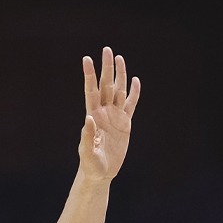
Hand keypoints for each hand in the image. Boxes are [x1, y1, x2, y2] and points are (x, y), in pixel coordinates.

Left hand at [79, 47, 139, 182]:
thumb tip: (89, 118)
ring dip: (120, 75)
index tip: (87, 59)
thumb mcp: (87, 152)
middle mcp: (104, 112)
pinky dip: (134, 93)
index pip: (91, 90)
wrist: (101, 172)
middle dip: (107, 68)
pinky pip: (131, 104)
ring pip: (118, 91)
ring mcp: (115, 116)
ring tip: (120, 58)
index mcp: (93, 115)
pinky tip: (136, 81)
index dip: (89, 75)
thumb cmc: (90, 164)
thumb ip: (87, 135)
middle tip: (107, 50)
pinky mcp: (125, 123)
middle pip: (106, 85)